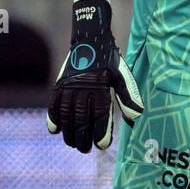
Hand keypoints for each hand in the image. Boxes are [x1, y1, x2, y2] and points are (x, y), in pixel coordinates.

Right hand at [47, 0, 142, 151]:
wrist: (90, 39)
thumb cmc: (109, 61)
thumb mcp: (121, 76)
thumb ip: (128, 97)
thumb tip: (136, 116)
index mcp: (100, 88)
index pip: (99, 116)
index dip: (100, 133)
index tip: (101, 145)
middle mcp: (82, 89)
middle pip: (80, 120)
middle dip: (83, 138)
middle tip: (86, 149)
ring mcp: (69, 87)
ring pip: (66, 116)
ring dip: (68, 132)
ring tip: (73, 144)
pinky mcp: (59, 85)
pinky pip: (54, 105)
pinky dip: (53, 118)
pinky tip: (55, 130)